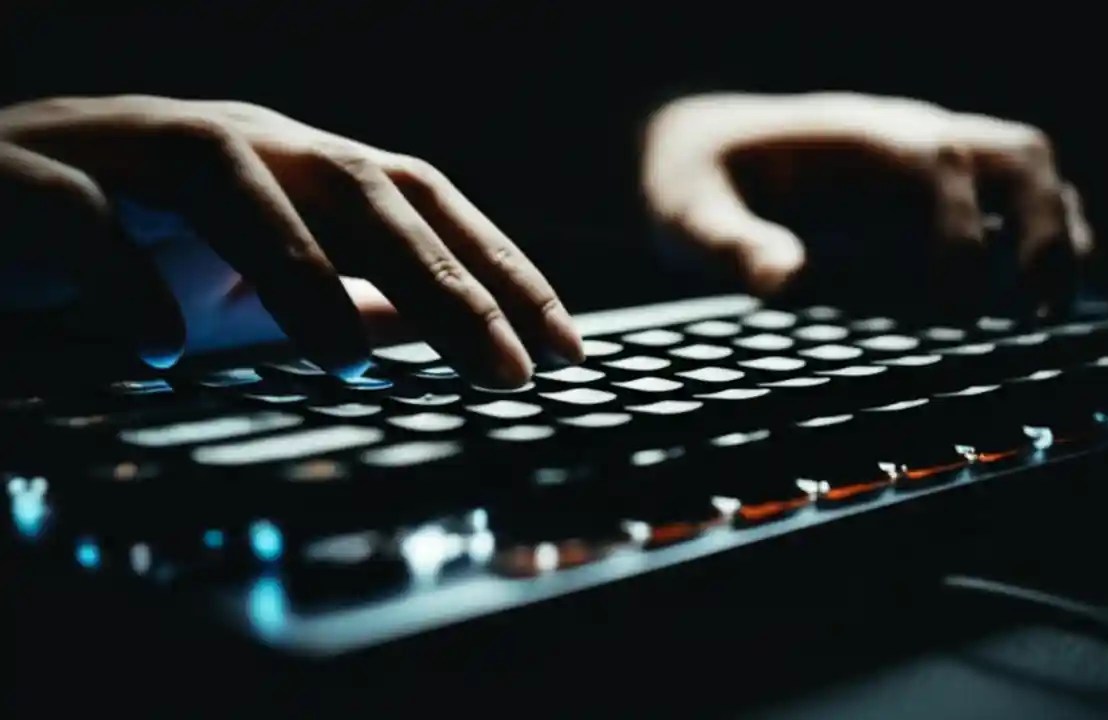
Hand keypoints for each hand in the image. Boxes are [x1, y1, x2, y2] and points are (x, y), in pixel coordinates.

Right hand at [0, 95, 582, 383]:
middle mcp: (240, 143)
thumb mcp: (263, 291)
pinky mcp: (39, 175)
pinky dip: (131, 278)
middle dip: (443, 282)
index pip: (427, 202)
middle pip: (362, 190)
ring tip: (345, 364)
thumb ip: (352, 299)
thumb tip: (449, 334)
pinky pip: (90, 219)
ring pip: (239, 186)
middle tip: (505, 371)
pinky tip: (164, 345)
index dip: (501, 268)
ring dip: (298, 272)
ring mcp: (138, 148)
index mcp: (300, 166)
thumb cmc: (139, 249)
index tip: (564, 349)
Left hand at [642, 92, 1092, 306]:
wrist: (687, 147)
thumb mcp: (689, 214)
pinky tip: (1025, 297)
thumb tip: (787, 285)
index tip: (952, 310)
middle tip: (1036, 312)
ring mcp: (923, 158)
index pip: (942, 166)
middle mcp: (904, 138)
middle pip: (1017, 154)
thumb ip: (731, 245)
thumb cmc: (691, 178)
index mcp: (855, 138)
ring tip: (1045, 312)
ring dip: (1055, 233)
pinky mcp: (926, 189)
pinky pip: (1009, 196)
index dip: (962, 234)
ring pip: (1028, 170)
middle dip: (1043, 229)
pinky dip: (1037, 237)